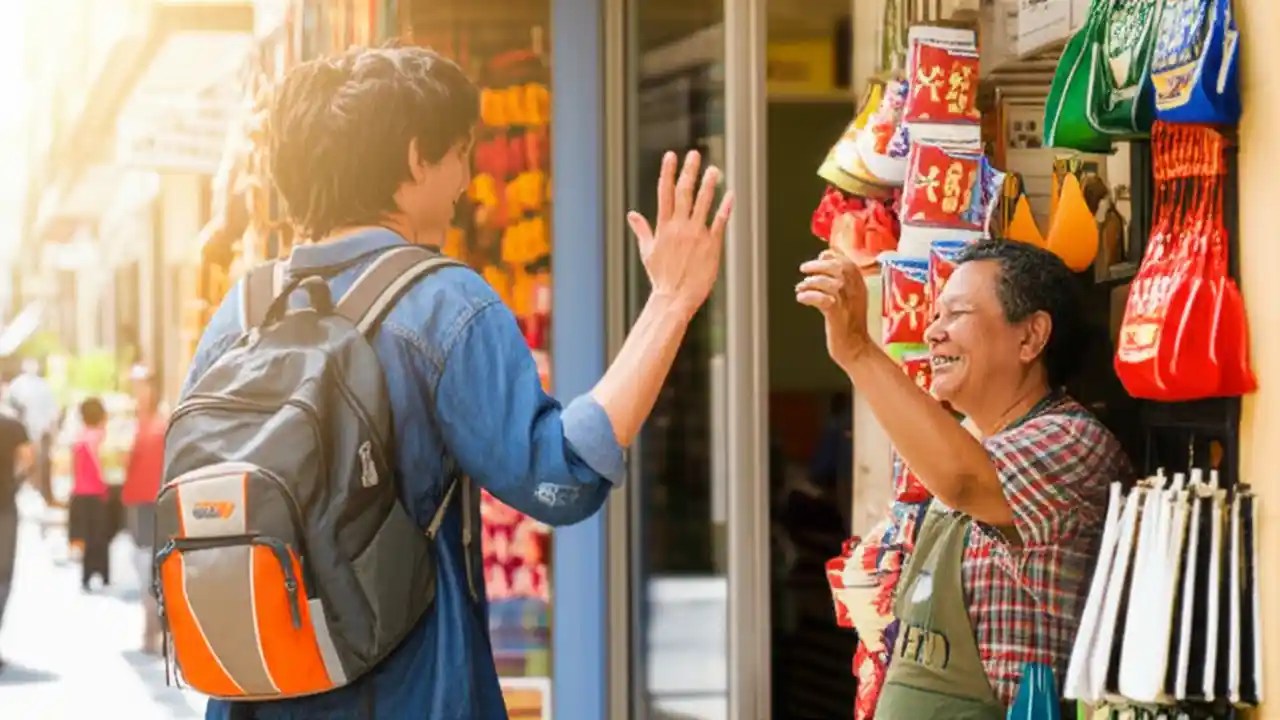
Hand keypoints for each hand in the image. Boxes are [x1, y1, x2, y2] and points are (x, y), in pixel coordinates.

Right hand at [627, 150, 734, 317]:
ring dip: (709, 185)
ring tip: (714, 169)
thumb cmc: (661, 277)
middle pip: (684, 193)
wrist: (675, 298)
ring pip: (703, 204)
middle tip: (695, 155)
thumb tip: (631, 215)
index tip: (671, 156)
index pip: (665, 193)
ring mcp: (697, 236)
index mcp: (664, 227)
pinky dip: (725, 208)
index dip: (668, 172)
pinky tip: (730, 194)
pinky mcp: (712, 246)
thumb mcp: (648, 252)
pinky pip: (719, 222)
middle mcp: (680, 228)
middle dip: (689, 172)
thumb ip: (642, 230)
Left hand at [796, 249, 874, 370]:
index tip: (819, 258)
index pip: (846, 261)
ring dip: (810, 282)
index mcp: (860, 284)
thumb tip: (822, 264)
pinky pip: (819, 298)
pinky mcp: (836, 313)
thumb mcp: (851, 297)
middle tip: (804, 269)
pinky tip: (801, 298)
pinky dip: (807, 296)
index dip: (830, 256)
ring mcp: (846, 301)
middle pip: (836, 267)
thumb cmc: (850, 324)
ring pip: (826, 282)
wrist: (856, 347)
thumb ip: (841, 281)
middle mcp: (855, 289)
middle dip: (817, 265)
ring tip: (800, 287)